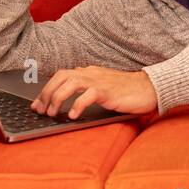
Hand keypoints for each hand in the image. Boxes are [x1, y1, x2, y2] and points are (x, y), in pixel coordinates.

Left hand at [31, 66, 158, 117]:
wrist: (151, 88)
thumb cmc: (128, 91)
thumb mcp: (103, 89)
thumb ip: (87, 91)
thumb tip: (69, 103)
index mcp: (89, 73)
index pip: (61, 76)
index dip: (45, 90)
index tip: (37, 105)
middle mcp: (91, 74)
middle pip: (61, 77)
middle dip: (46, 94)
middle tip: (41, 111)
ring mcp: (100, 81)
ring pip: (70, 83)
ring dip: (57, 99)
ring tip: (53, 114)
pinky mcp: (109, 91)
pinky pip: (88, 95)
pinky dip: (78, 105)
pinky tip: (74, 116)